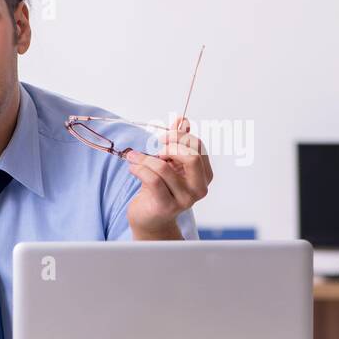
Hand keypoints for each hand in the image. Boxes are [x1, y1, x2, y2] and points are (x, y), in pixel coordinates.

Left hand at [124, 116, 212, 238]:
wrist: (151, 218)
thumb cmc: (161, 189)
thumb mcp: (170, 163)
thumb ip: (178, 141)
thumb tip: (183, 120)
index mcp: (205, 174)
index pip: (197, 146)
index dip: (178, 136)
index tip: (162, 138)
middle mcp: (199, 188)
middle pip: (191, 156)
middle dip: (169, 145)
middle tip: (154, 147)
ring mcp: (185, 199)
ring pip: (164, 168)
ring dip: (145, 158)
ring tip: (133, 157)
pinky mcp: (166, 206)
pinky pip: (152, 180)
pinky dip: (139, 168)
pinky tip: (133, 167)